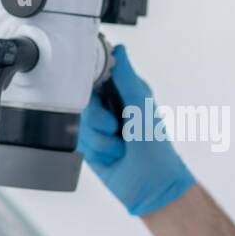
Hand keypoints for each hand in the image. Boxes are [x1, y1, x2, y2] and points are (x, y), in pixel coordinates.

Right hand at [77, 45, 194, 215]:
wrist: (152, 185)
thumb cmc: (155, 147)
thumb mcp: (141, 107)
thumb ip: (126, 78)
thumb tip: (120, 50)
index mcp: (125, 92)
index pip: (98, 75)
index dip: (90, 80)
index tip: (95, 92)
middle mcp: (111, 107)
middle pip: (83, 99)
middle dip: (97, 118)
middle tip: (115, 128)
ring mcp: (100, 127)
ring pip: (80, 122)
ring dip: (100, 139)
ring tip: (119, 147)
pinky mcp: (92, 146)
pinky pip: (79, 141)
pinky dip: (96, 151)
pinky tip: (111, 157)